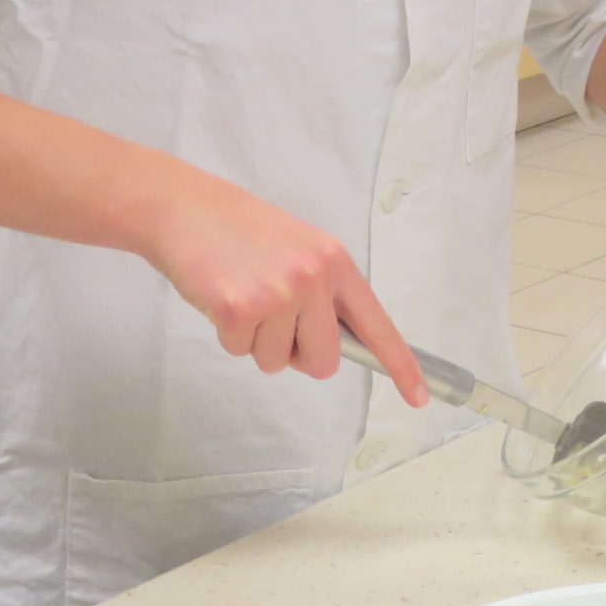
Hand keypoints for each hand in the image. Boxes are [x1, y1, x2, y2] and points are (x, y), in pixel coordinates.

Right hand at [141, 172, 427, 403]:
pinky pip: (240, 351)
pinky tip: (221, 297)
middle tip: (272, 319)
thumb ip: (323, 293)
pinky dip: (228, 335)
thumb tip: (333, 346)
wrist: (186, 208)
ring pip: (276, 362)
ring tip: (242, 296)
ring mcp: (278, 293)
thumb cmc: (241, 232)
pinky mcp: (240, 308)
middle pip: (324, 362)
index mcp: (336, 264)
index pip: (376, 325)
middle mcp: (314, 278)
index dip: (400, 366)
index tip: (419, 398)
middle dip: (298, 355)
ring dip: (256, 341)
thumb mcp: (300, 250)